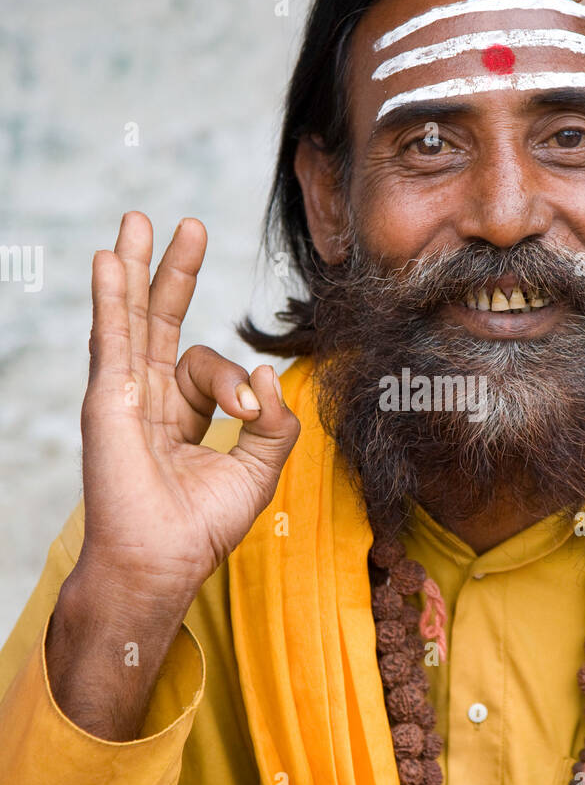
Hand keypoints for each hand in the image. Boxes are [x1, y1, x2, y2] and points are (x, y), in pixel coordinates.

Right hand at [76, 211, 299, 601]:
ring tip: (137, 221)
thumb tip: (269, 375)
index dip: (238, 383)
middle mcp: (148, 400)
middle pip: (160, 323)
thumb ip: (276, 423)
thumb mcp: (259, 469)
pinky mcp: (108, 400)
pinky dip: (112, 297)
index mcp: (180, 416)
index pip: (210, 370)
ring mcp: (123, 397)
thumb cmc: (200, 529)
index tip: (250, 410)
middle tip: (188, 226)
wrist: (162, 563)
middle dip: (172, 274)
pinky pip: (112, 338)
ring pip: (131, 320)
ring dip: (135, 268)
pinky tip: (112, 260)